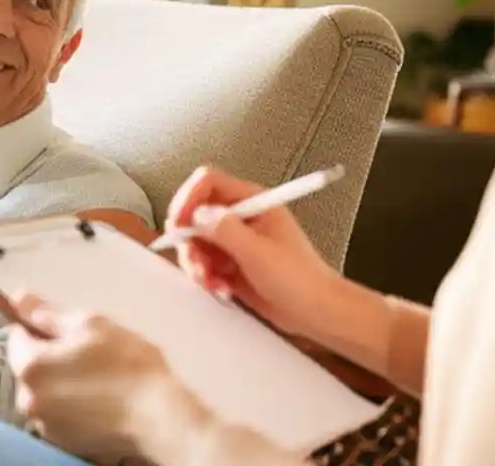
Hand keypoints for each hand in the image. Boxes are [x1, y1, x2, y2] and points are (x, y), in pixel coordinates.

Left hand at [7, 295, 173, 458]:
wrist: (157, 417)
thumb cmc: (126, 364)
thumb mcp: (90, 324)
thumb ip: (48, 312)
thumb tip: (17, 298)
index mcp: (29, 367)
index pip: (17, 337)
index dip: (41, 328)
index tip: (71, 332)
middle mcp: (27, 401)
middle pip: (29, 368)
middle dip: (51, 358)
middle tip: (90, 354)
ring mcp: (44, 426)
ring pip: (44, 393)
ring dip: (60, 383)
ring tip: (97, 380)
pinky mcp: (63, 443)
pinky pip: (59, 415)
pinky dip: (71, 407)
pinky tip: (98, 402)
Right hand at [166, 167, 337, 338]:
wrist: (316, 312)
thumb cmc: (298, 279)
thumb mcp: (259, 252)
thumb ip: (225, 230)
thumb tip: (197, 215)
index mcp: (253, 202)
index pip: (209, 182)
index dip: (189, 199)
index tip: (178, 224)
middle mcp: (242, 217)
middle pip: (197, 214)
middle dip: (191, 240)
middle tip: (196, 264)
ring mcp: (236, 241)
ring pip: (198, 241)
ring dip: (197, 263)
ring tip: (211, 282)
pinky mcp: (233, 264)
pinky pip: (206, 263)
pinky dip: (207, 277)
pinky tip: (222, 290)